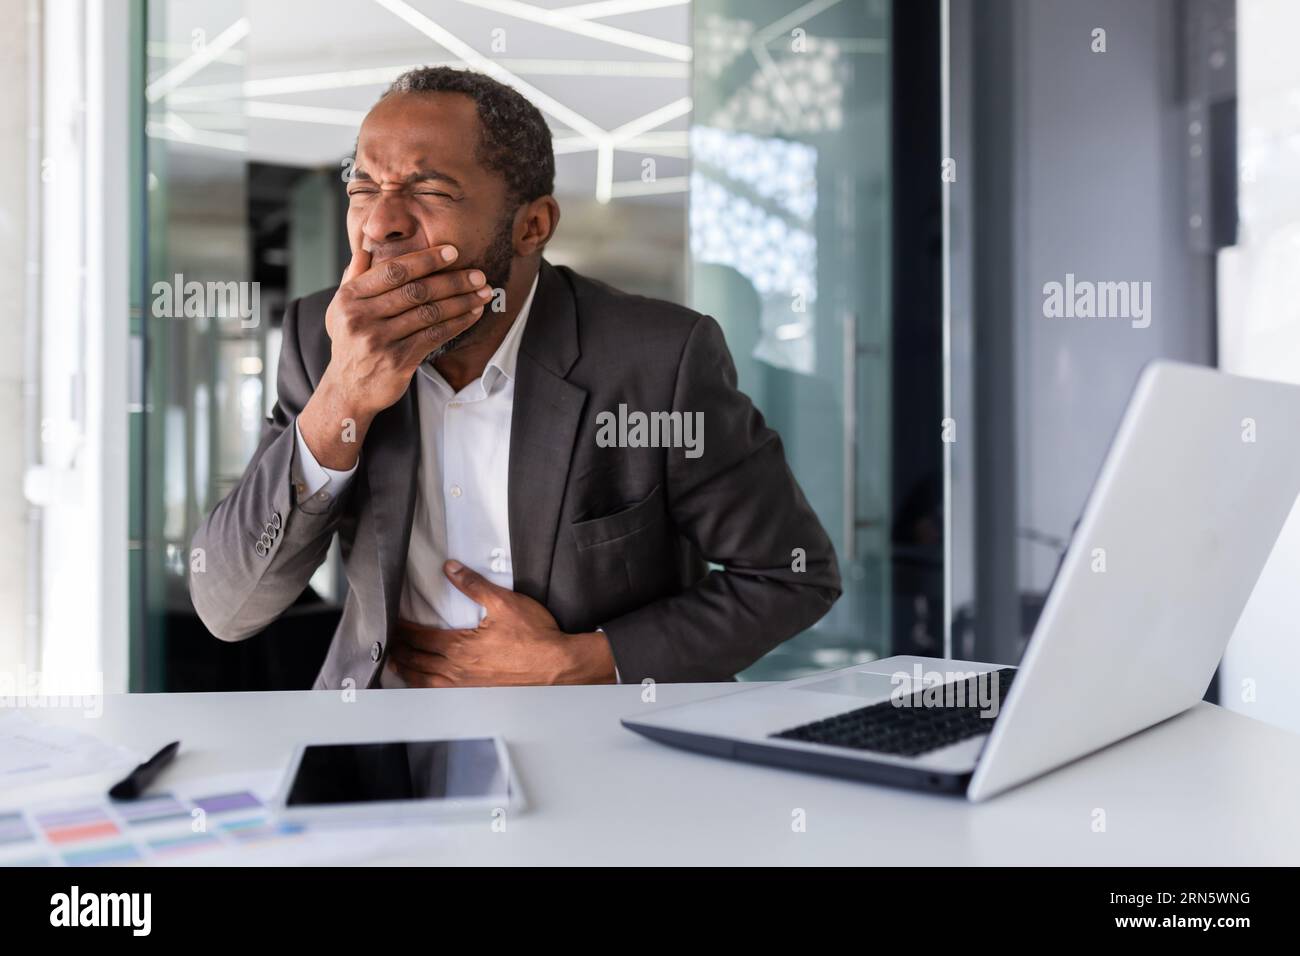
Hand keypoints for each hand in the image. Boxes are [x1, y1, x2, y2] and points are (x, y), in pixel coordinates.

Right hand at [298, 246, 493, 468]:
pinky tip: (472, 315)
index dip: (426, 260)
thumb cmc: (350, 341)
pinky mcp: (398, 362)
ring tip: (483, 293)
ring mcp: (380, 341)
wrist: (348, 389)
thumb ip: (354, 277)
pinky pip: (434, 336)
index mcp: (349, 297)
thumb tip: (366, 247)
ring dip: (461, 302)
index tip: (452, 252)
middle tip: (478, 275)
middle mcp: (362, 318)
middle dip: (453, 281)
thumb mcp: (341, 308)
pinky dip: (457, 323)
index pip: (393, 271)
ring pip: (429, 313)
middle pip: (416, 291)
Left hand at [387, 560, 617, 687]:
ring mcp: (467, 686)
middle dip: (400, 651)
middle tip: (387, 644)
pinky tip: (427, 685)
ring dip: (408, 672)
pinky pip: (443, 693)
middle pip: (417, 661)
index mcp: (459, 647)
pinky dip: (426, 687)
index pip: (420, 638)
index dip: (403, 629)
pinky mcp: (478, 694)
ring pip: (426, 682)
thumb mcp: (504, 602)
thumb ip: (473, 585)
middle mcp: (457, 670)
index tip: (391, 623)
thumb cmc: (535, 636)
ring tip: (397, 665)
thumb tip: (450, 568)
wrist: (558, 666)